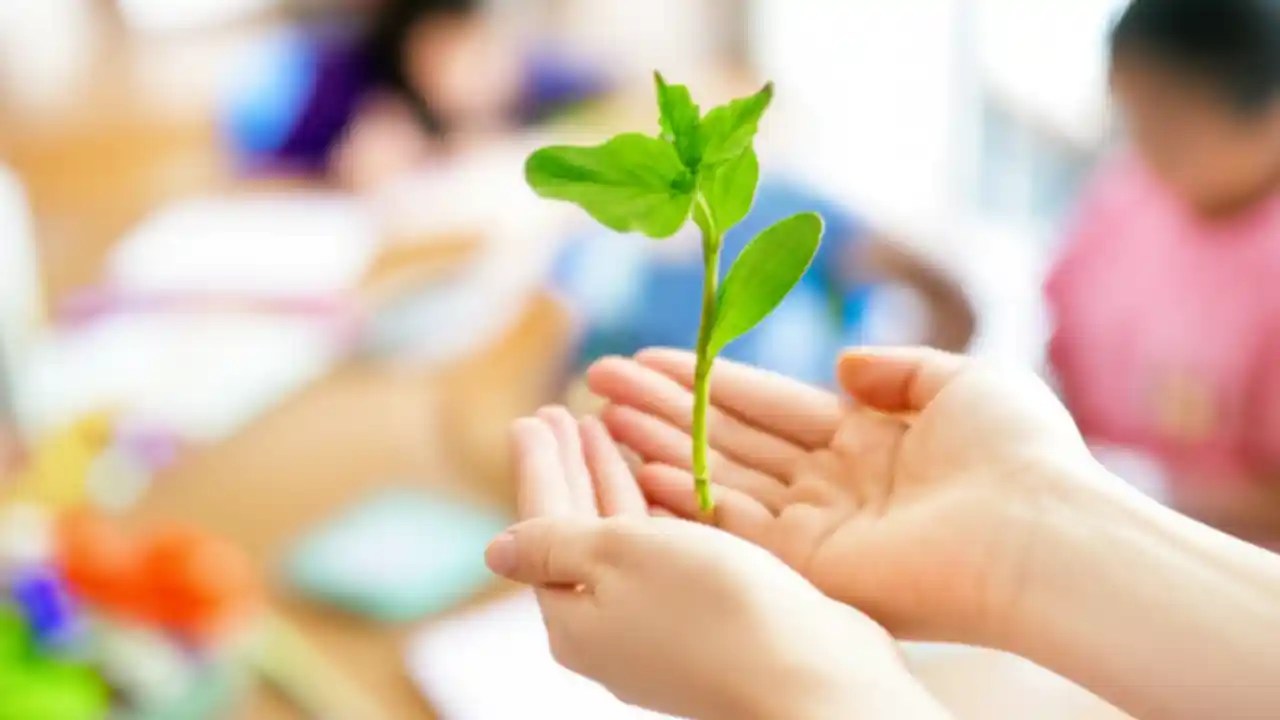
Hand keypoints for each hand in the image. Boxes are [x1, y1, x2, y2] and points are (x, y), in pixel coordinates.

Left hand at [488, 408, 946, 719]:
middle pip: (577, 532)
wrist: (809, 676)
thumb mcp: (619, 555)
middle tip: (562, 412)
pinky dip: (653, 509)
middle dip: (571, 468)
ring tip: (602, 428)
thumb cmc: (712, 608)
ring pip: (622, 539)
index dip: (538, 466)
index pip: (541, 526)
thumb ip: (554, 544)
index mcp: (572, 618)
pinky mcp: (706, 621)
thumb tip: (495, 552)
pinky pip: (662, 553)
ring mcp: (658, 628)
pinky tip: (656, 479)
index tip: (532, 416)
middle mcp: (609, 629)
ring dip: (610, 480)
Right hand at [587, 347, 1111, 643]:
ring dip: (659, 443)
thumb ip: (897, 369)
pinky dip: (686, 495)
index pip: (767, 404)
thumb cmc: (1019, 451)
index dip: (709, 378)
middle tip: (599, 375)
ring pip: (721, 476)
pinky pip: (733, 524)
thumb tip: (841, 366)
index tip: (651, 356)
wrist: (1040, 531)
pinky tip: (639, 464)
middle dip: (665, 405)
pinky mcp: (810, 565)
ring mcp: (818, 526)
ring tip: (601, 411)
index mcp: (867, 438)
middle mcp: (834, 483)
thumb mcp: (962, 380)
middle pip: (732, 437)